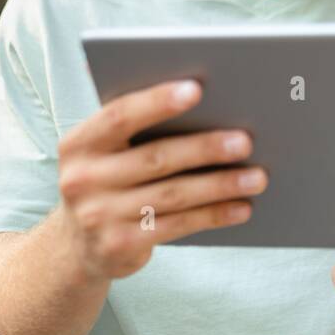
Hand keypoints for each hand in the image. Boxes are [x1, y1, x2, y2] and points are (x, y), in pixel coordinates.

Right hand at [56, 79, 266, 282]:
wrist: (78, 246)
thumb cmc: (109, 181)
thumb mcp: (107, 152)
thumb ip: (139, 130)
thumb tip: (212, 108)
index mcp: (80, 143)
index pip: (120, 115)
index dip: (158, 101)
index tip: (197, 89)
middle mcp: (82, 179)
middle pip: (156, 158)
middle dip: (206, 148)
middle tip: (245, 141)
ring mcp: (98, 215)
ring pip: (173, 194)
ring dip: (220, 185)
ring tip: (257, 176)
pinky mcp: (120, 245)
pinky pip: (177, 225)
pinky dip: (214, 215)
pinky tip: (241, 207)